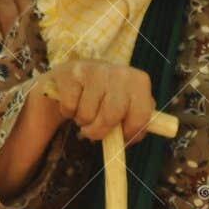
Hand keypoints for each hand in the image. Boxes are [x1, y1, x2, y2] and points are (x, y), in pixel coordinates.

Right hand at [28, 60, 156, 147]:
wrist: (80, 75)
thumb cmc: (108, 98)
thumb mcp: (128, 108)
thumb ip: (136, 124)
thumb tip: (128, 138)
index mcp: (139, 82)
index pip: (140, 117)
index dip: (129, 133)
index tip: (121, 135)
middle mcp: (120, 72)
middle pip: (111, 116)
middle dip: (99, 131)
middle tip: (93, 132)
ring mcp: (95, 69)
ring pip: (87, 113)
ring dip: (83, 120)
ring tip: (85, 111)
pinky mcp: (71, 72)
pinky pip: (69, 107)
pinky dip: (68, 111)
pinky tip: (73, 102)